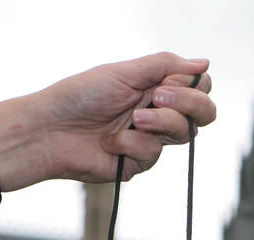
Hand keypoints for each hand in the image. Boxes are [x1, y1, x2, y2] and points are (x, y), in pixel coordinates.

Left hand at [0, 51, 215, 191]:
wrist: (49, 130)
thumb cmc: (80, 96)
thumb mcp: (123, 73)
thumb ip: (164, 65)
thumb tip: (204, 62)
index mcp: (156, 88)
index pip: (198, 87)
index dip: (193, 86)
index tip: (166, 82)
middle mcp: (159, 113)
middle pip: (203, 113)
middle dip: (188, 104)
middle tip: (158, 98)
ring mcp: (152, 139)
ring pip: (183, 133)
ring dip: (158, 122)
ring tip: (132, 120)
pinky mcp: (141, 162)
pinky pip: (154, 153)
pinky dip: (130, 144)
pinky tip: (109, 142)